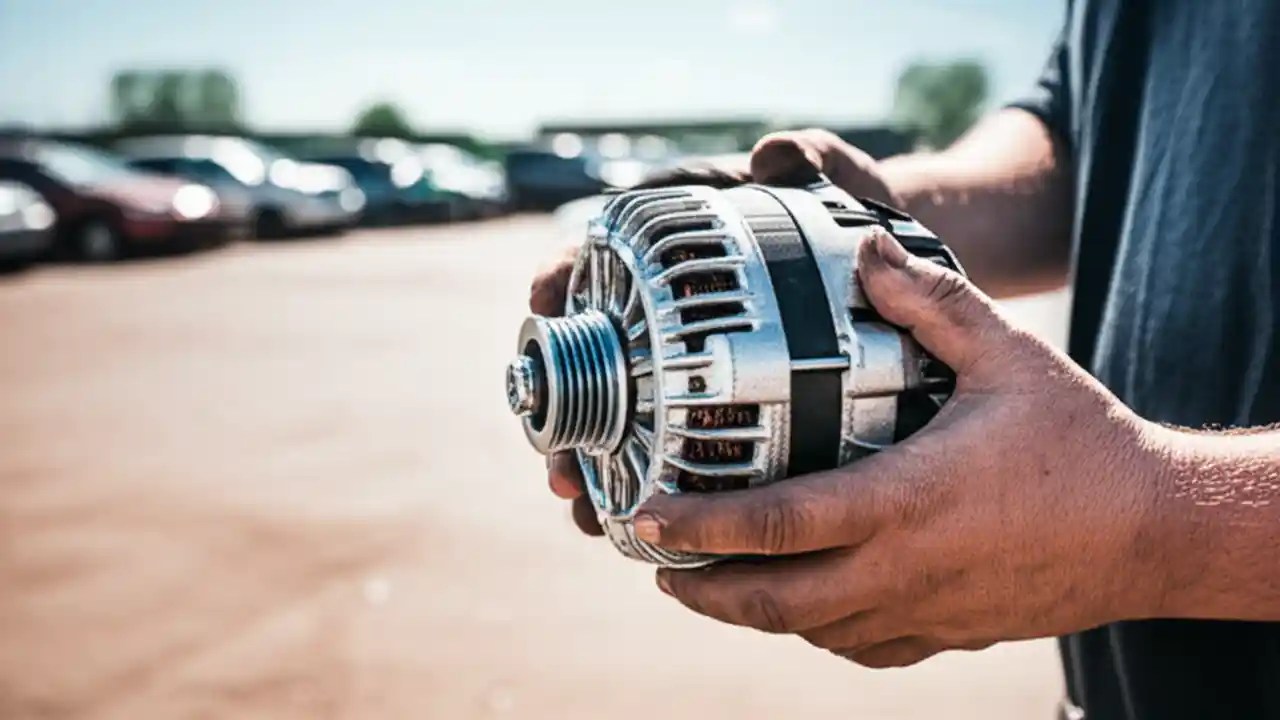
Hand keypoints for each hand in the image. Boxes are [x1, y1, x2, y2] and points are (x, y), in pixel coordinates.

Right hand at [530, 131, 898, 535]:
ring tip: (581, 503)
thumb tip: (771, 156)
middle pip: (594, 354)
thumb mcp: (839, 181)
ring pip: (619, 414)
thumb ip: (812, 160)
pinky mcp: (721, 412)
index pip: (604, 256)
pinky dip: (645, 485)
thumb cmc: (856, 220)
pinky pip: (669, 449)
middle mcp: (668, 314)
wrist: (897, 277)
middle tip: (555, 439)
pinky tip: (629, 524)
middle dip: (566, 403)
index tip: (545, 295)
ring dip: (591, 461)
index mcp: (679, 251)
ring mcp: (689, 367)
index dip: (565, 275)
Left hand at [630, 229, 1167, 667]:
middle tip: (654, 559)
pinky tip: (799, 604)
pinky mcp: (946, 633)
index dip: (698, 524)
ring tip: (704, 580)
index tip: (644, 514)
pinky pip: (859, 647)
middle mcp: (902, 568)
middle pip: (771, 601)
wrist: (1156, 531)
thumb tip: (866, 246)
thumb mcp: (1007, 355)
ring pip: (809, 629)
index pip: (776, 524)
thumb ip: (931, 300)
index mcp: (904, 499)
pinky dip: (813, 629)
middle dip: (699, 586)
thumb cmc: (1082, 441)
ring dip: (747, 610)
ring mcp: (922, 610)